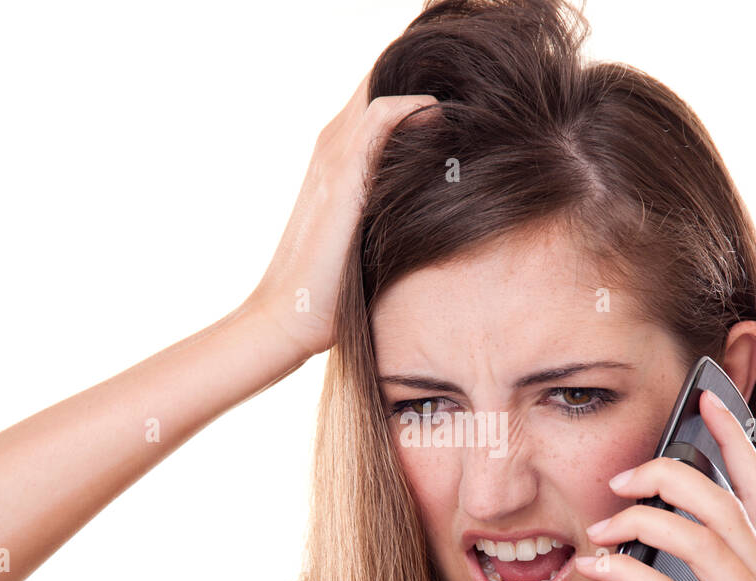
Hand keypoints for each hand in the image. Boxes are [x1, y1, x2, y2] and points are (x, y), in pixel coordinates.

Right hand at [250, 72, 438, 359]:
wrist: (286, 316)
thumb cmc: (328, 291)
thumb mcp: (366, 240)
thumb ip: (391, 212)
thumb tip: (440, 205)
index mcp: (335, 160)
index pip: (376, 104)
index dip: (416, 102)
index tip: (456, 120)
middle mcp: (330, 149)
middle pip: (379, 88)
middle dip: (423, 90)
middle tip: (469, 106)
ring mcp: (333, 158)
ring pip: (380, 92)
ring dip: (422, 94)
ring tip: (464, 108)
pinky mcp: (342, 175)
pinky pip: (382, 115)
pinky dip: (413, 108)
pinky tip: (441, 120)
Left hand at [574, 388, 755, 580]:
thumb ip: (686, 578)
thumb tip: (643, 521)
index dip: (734, 444)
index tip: (705, 402)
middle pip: (731, 506)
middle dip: (674, 475)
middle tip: (621, 478)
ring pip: (707, 539)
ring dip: (644, 523)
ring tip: (598, 530)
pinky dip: (628, 574)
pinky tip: (595, 570)